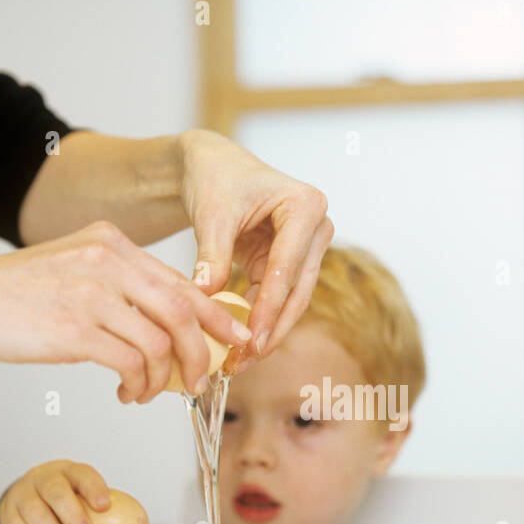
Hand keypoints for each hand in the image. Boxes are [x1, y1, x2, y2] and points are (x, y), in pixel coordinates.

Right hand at [0, 221, 252, 404]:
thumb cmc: (9, 296)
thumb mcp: (72, 271)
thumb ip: (117, 287)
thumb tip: (163, 327)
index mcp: (112, 242)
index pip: (183, 281)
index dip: (216, 316)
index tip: (235, 340)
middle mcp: (107, 260)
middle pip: (185, 311)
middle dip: (203, 352)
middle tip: (202, 379)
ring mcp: (91, 292)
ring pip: (161, 342)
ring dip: (163, 378)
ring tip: (147, 392)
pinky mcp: (74, 329)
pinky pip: (133, 364)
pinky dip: (139, 386)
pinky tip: (125, 393)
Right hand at [0, 459, 146, 523]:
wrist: (27, 497)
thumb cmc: (67, 500)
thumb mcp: (88, 501)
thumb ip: (115, 517)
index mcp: (70, 472)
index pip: (82, 474)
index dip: (93, 488)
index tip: (105, 506)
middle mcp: (45, 478)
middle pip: (55, 491)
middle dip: (71, 513)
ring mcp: (24, 494)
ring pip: (35, 513)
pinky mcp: (9, 513)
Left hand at [178, 129, 333, 356]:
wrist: (213, 165)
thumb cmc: (216, 177)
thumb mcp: (212, 214)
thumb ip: (212, 255)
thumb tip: (207, 295)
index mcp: (305, 206)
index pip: (287, 267)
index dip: (269, 306)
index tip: (252, 338)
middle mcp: (316, 227)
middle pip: (298, 289)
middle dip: (273, 326)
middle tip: (249, 357)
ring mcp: (307, 246)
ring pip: (292, 299)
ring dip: (268, 329)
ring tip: (243, 359)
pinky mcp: (291, 261)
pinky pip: (277, 296)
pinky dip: (260, 318)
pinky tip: (242, 342)